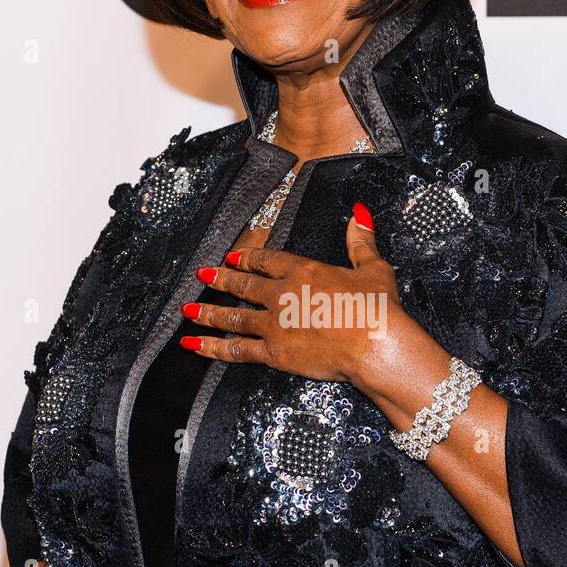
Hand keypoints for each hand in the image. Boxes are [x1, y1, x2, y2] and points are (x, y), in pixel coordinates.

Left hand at [180, 202, 405, 386]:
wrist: (375, 343)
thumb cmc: (378, 308)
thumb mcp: (373, 267)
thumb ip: (360, 241)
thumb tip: (359, 213)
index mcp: (304, 270)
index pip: (267, 260)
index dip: (248, 258)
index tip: (232, 257)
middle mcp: (282, 294)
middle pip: (243, 284)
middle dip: (220, 279)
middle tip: (202, 276)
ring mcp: (274, 324)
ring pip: (233, 316)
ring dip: (208, 313)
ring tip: (187, 311)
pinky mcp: (274, 352)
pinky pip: (236, 350)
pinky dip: (212, 348)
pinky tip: (193, 346)